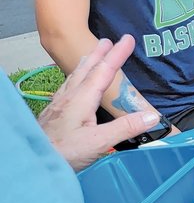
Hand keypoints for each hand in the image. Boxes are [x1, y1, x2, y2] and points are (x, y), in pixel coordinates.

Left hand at [38, 37, 161, 169]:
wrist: (31, 163)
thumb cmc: (62, 153)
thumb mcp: (98, 142)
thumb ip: (125, 128)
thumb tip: (152, 116)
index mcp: (81, 99)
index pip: (103, 72)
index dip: (117, 55)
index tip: (128, 39)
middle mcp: (68, 97)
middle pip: (86, 69)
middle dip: (99, 54)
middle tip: (109, 40)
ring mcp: (58, 105)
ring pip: (74, 77)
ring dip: (87, 63)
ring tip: (92, 56)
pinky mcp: (53, 114)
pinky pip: (67, 87)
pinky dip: (76, 78)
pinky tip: (73, 85)